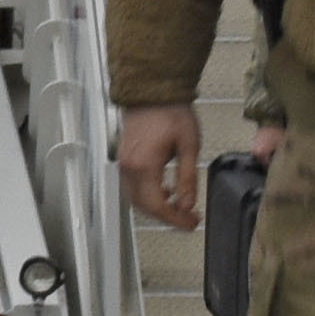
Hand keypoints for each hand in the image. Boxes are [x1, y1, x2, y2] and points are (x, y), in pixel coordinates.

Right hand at [116, 101, 201, 230]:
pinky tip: (164, 190)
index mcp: (145, 165)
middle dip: (166, 216)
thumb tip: (186, 204)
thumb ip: (187, 179)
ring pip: (136, 198)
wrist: (152, 91)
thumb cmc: (171, 112)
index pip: (156, 205)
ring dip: (156, 207)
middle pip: (143, 206)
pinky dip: (148, 195)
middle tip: (188, 219)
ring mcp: (124, 163)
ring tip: (179, 206)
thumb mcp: (189, 146)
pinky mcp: (125, 158)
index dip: (174, 219)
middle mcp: (129, 167)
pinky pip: (132, 186)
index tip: (191, 223)